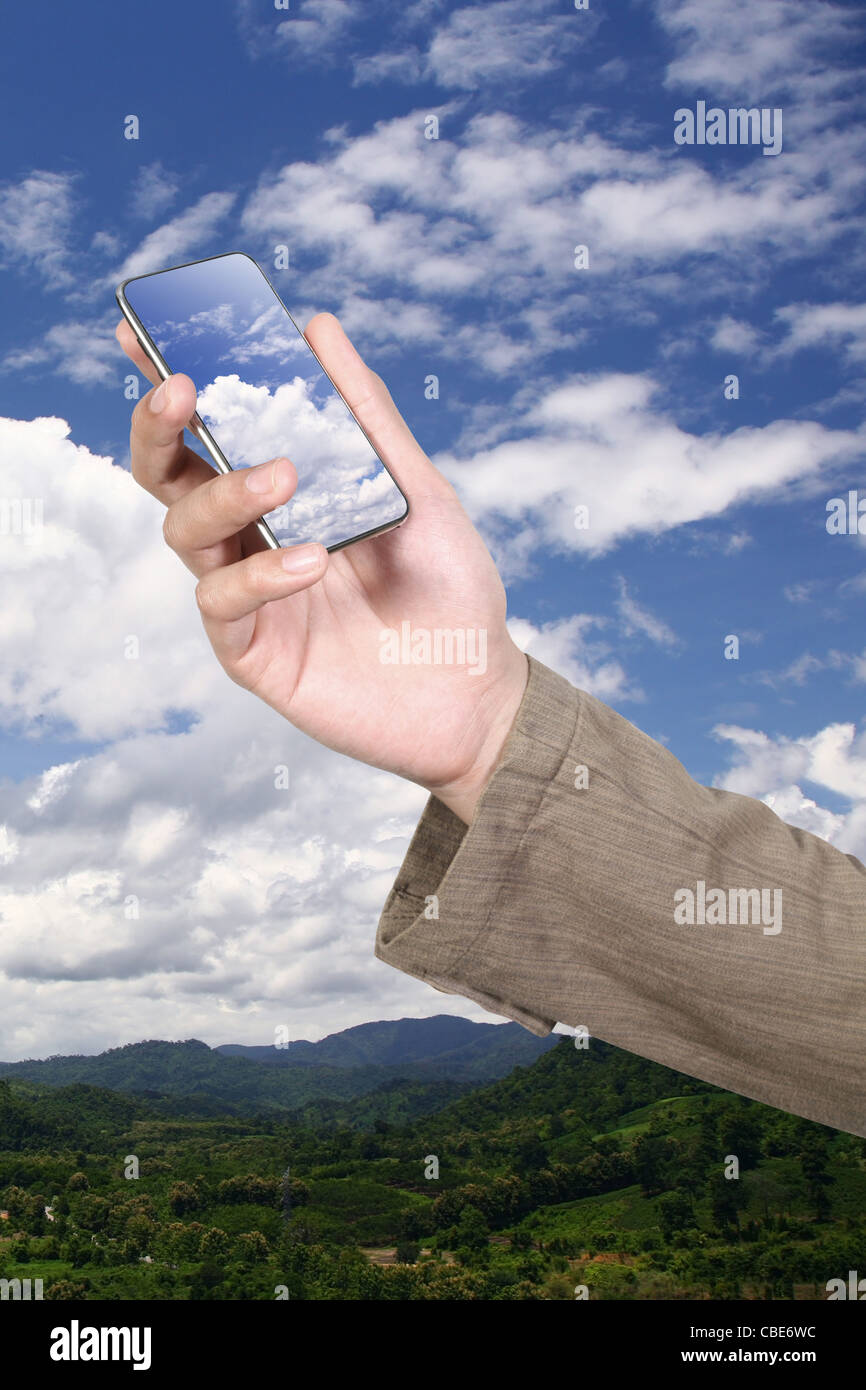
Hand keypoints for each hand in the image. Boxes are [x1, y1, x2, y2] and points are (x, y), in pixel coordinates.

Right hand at [117, 312, 527, 823]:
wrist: (477, 692)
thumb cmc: (449, 592)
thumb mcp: (417, 489)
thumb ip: (365, 417)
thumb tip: (317, 327)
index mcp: (284, 495)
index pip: (210, 432)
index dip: (169, 386)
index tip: (144, 332)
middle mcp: (252, 539)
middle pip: (167, 477)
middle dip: (158, 427)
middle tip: (181, 388)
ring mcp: (248, 596)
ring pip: (185, 530)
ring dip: (223, 492)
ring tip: (283, 477)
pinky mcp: (253, 653)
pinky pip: (221, 603)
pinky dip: (256, 574)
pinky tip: (309, 562)